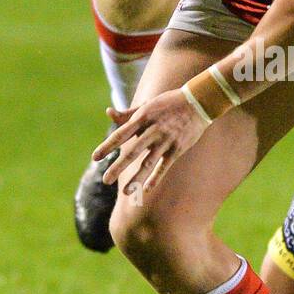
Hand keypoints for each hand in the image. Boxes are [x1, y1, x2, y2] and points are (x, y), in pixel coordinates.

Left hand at [92, 89, 207, 193]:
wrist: (198, 102)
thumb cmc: (168, 104)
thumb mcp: (147, 106)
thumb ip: (127, 114)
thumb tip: (108, 112)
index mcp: (143, 118)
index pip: (121, 134)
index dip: (108, 146)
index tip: (95, 158)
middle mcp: (153, 130)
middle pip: (133, 151)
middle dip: (119, 166)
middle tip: (105, 180)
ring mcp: (166, 140)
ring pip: (149, 162)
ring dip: (137, 178)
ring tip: (125, 192)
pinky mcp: (178, 148)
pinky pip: (165, 166)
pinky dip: (156, 177)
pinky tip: (147, 190)